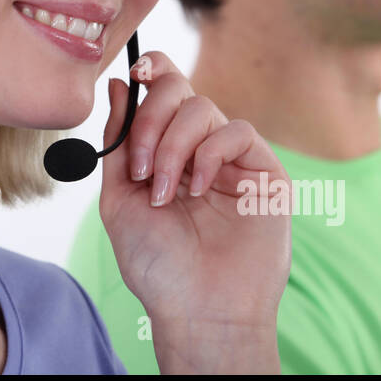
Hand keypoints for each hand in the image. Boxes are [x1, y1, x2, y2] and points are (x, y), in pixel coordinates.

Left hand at [97, 50, 290, 370]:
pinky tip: (197, 190)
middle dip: (151, 116)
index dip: (150, 72)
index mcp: (164, 149)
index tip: (132, 76)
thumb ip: (119, 142)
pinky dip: (208, 154)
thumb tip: (117, 85)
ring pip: (203, 108)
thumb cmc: (157, 263)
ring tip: (164, 191)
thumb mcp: (120, 198)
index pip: (162, 90)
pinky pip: (237, 132)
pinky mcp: (264, 172)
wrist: (196, 308)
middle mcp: (199, 148)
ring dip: (173, 145)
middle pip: (179, 88)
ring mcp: (231, 159)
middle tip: (141, 166)